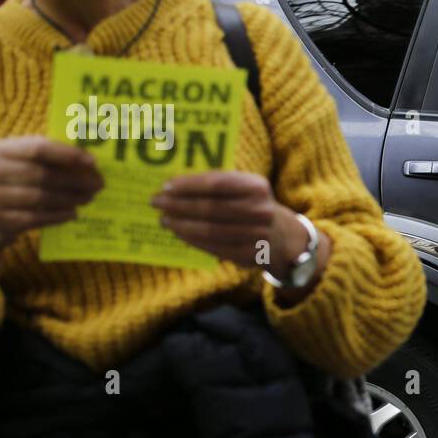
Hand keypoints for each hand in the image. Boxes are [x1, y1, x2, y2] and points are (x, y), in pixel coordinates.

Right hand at [0, 135, 102, 250]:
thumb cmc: (13, 185)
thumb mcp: (23, 165)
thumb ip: (49, 158)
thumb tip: (89, 162)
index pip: (39, 148)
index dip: (68, 155)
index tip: (93, 162)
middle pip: (43, 174)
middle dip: (75, 180)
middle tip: (98, 185)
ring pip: (40, 197)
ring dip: (70, 198)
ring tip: (88, 198)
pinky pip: (34, 218)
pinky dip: (58, 216)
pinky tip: (73, 213)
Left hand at [150, 171, 303, 269]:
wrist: (280, 236)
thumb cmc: (250, 205)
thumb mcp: (243, 189)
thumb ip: (216, 185)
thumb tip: (174, 188)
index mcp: (257, 186)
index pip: (217, 183)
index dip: (189, 185)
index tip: (166, 186)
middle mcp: (261, 210)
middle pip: (211, 207)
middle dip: (179, 204)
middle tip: (157, 202)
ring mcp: (257, 234)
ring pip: (210, 229)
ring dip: (182, 224)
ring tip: (164, 220)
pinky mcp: (249, 254)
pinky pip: (214, 246)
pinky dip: (192, 240)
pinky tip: (179, 234)